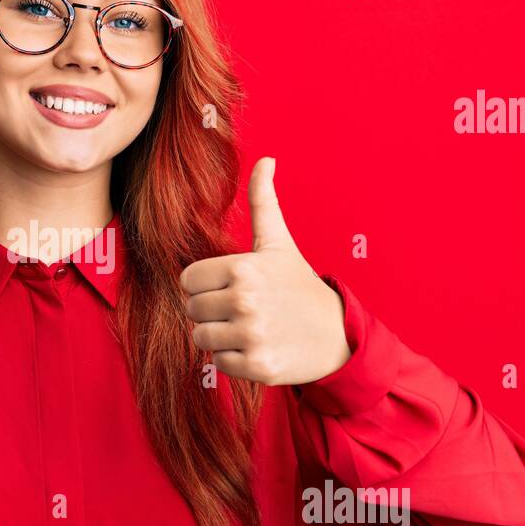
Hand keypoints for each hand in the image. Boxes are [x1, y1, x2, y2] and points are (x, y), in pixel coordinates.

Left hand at [180, 157, 351, 386]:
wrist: (337, 335)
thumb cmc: (299, 286)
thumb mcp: (279, 243)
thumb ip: (263, 202)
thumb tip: (265, 159)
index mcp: (242, 267)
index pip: (187, 281)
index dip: (204, 286)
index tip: (229, 287)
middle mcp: (245, 300)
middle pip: (192, 310)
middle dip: (212, 311)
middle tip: (244, 310)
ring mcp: (252, 335)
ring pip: (201, 337)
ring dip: (221, 336)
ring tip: (249, 328)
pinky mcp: (258, 366)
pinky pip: (220, 363)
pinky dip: (235, 360)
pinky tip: (259, 347)